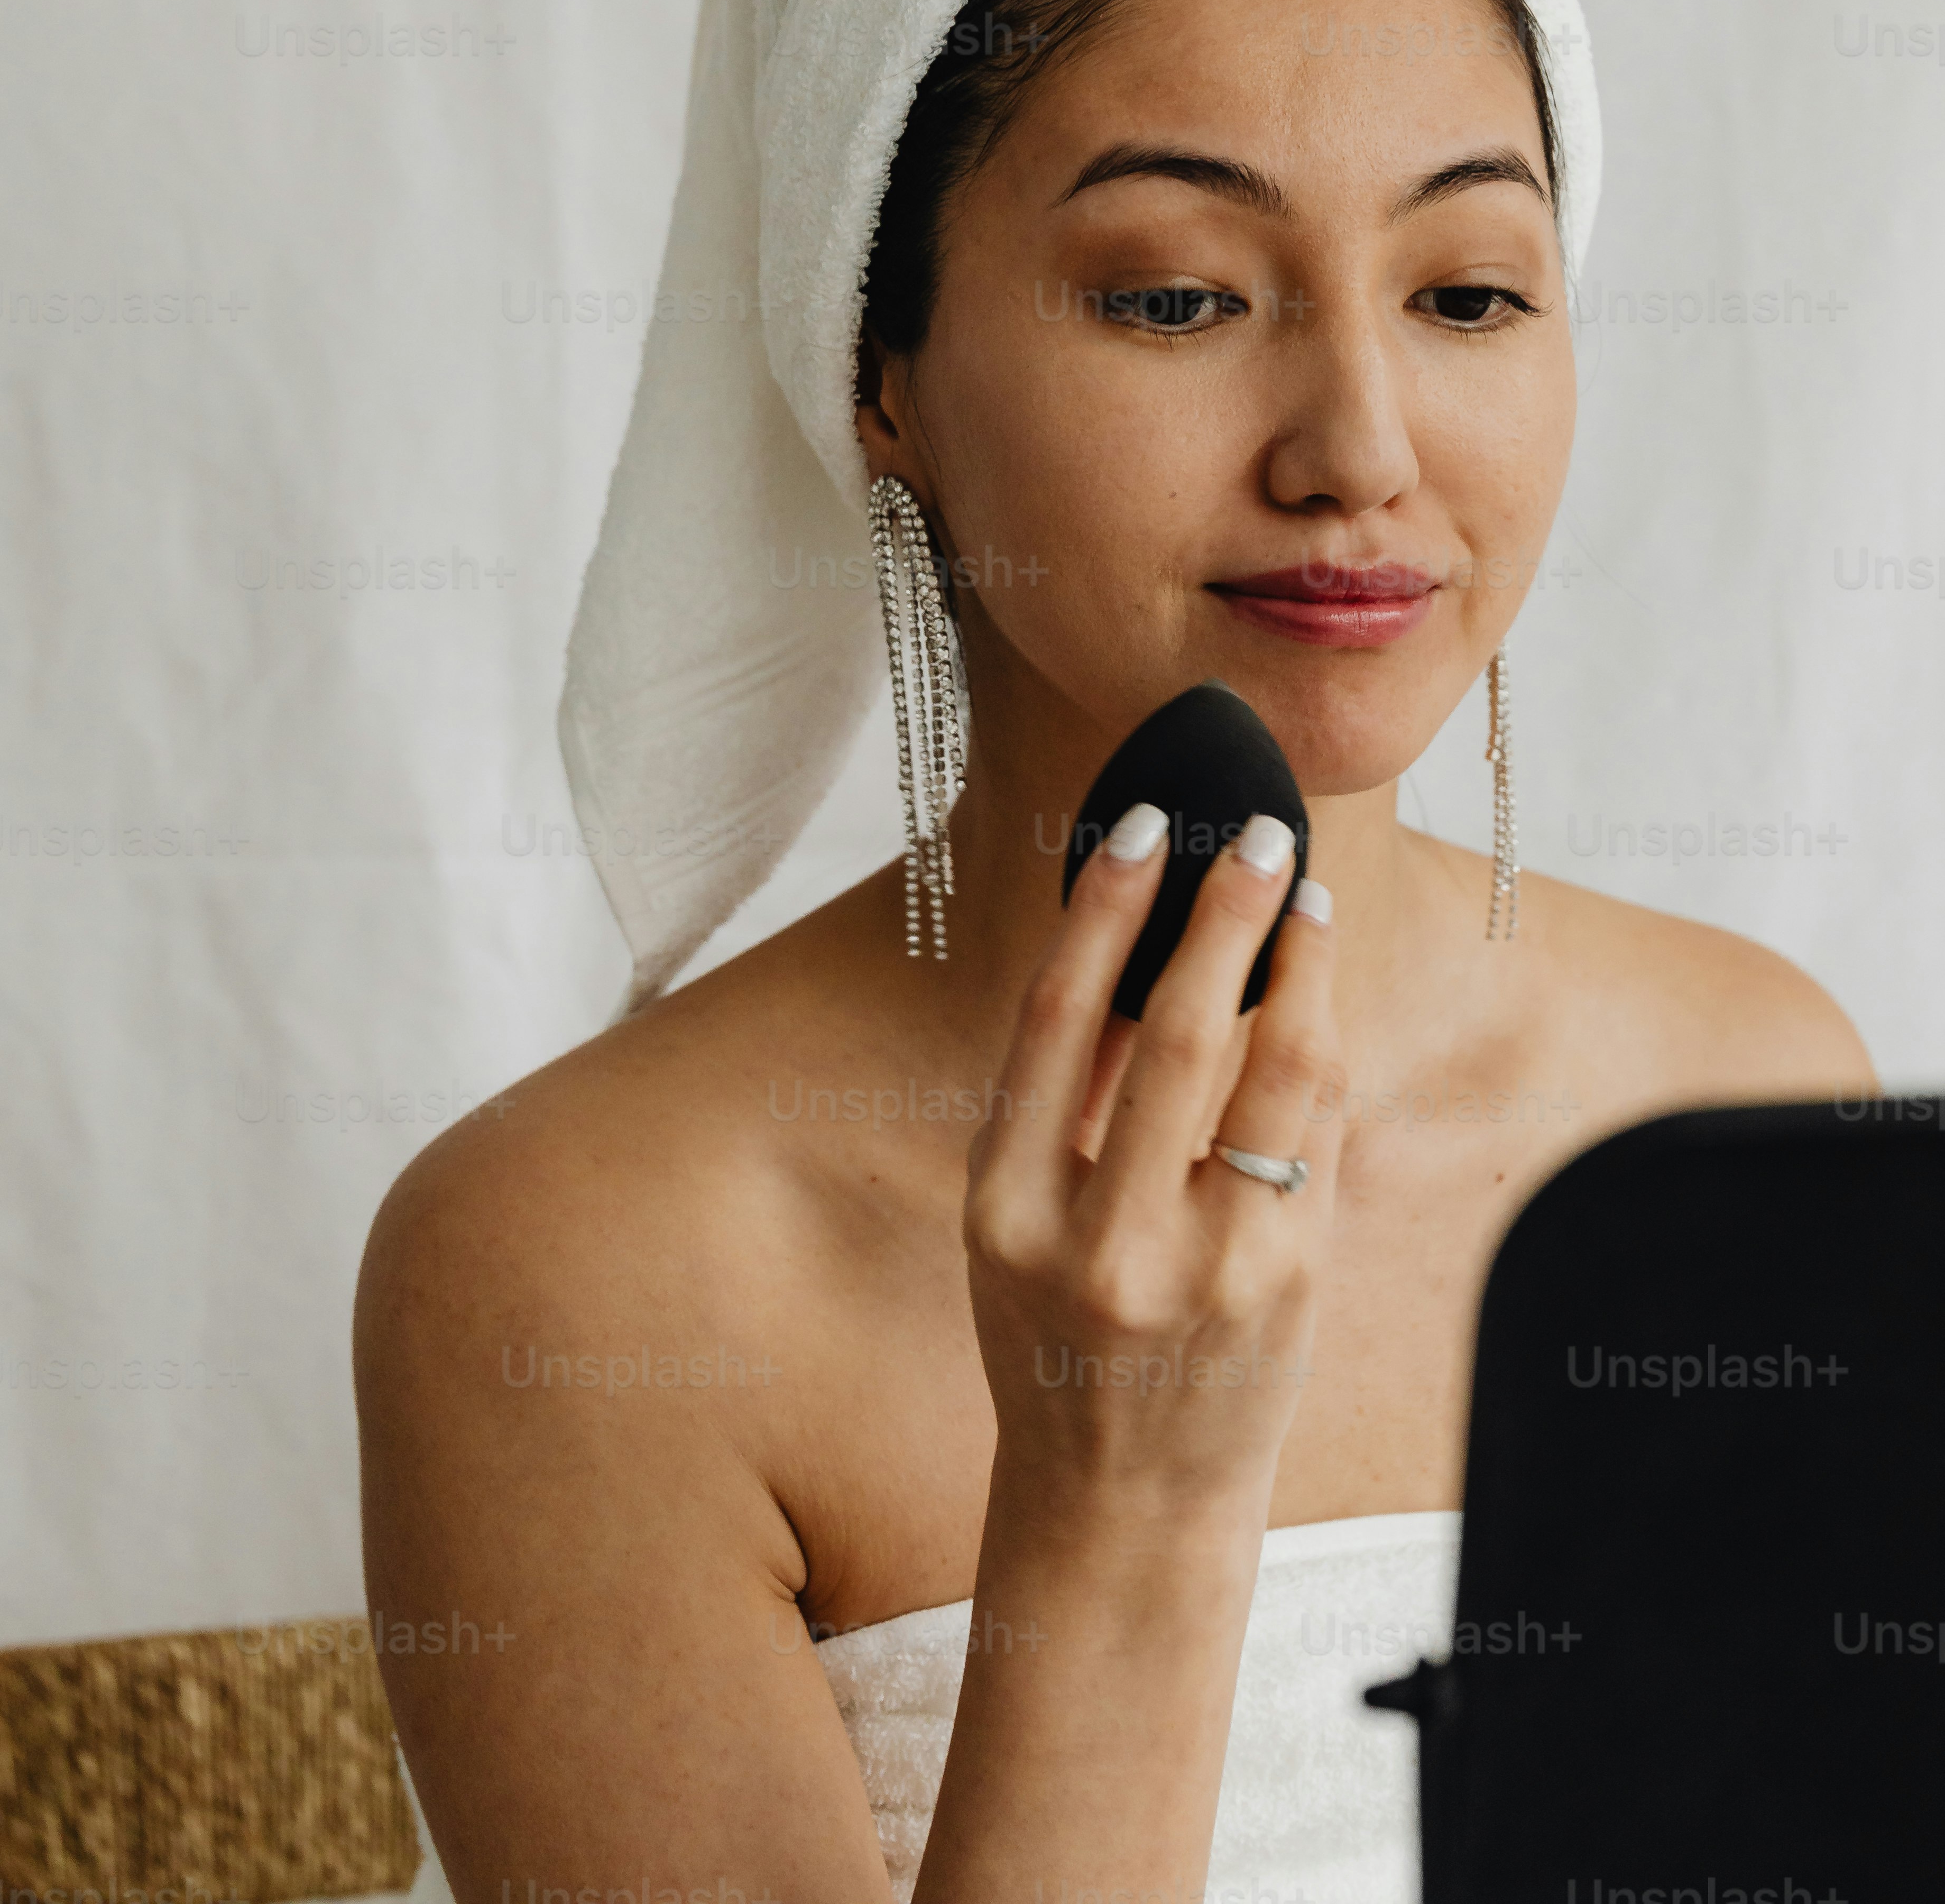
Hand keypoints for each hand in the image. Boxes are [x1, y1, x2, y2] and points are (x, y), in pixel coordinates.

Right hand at [963, 807, 1343, 1526]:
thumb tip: (1134, 929)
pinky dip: (1318, 1052)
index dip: (1103, 908)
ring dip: (1301, 967)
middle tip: (1257, 830)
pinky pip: (1317, 1138)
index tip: (1145, 826)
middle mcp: (1103, 1242)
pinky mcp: (1289, 1291)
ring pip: (1278, 1075)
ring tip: (1304, 898)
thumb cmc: (1055, 1329)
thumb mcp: (1010, 1221)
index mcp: (1004, 1209)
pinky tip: (1316, 999)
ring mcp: (1207, 1272)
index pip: (1060, 1018)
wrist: (1121, 1498)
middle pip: (1182, 1030)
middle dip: (1224, 911)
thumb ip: (1061, 1096)